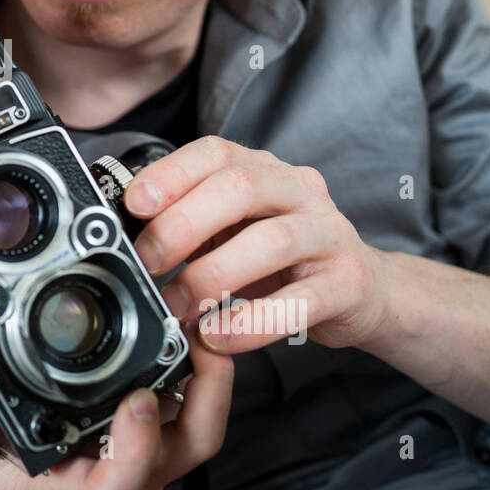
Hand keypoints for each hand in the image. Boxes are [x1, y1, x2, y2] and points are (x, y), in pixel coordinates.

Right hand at [0, 330, 232, 489]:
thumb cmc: (14, 488)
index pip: (128, 479)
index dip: (139, 443)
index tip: (136, 401)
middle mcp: (134, 472)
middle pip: (194, 442)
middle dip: (207, 388)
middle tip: (194, 335)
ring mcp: (154, 453)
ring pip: (204, 420)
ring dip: (211, 369)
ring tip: (198, 316)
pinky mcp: (162, 431)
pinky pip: (195, 402)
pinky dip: (200, 364)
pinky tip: (186, 325)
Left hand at [124, 135, 391, 352]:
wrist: (363, 291)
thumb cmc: (283, 259)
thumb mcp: (233, 229)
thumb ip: (189, 223)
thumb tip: (126, 235)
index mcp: (265, 170)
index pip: (216, 153)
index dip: (171, 174)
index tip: (134, 205)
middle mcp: (300, 190)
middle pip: (241, 188)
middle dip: (184, 223)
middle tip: (148, 261)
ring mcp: (329, 234)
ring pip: (272, 242)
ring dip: (213, 275)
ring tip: (177, 305)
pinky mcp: (348, 283)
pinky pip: (299, 302)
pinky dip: (252, 322)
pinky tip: (217, 336)